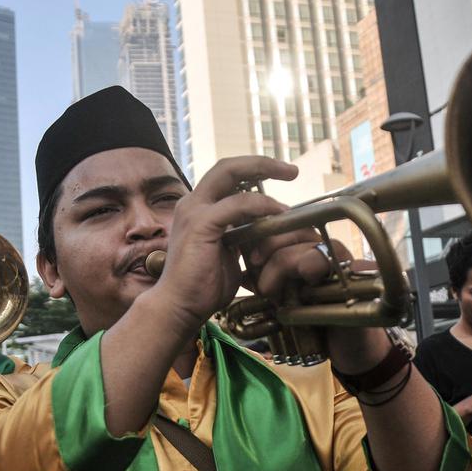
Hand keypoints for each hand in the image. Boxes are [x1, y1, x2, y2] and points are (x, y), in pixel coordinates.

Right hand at [152, 156, 297, 334]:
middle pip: (228, 166)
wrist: (180, 307)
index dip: (253, 170)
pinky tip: (278, 211)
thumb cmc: (203, 286)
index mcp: (198, 208)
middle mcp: (192, 203)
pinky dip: (261, 204)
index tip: (281, 175)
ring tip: (290, 180)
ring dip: (264, 173)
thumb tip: (266, 230)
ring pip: (230, 175)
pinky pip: (237, 204)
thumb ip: (242, 236)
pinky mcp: (200, 225)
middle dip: (261, 163)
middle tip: (291, 170)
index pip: (226, 176)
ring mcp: (194, 211)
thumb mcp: (229, 253)